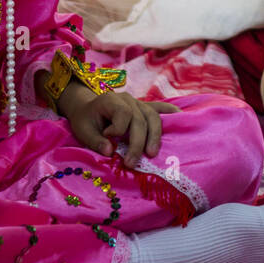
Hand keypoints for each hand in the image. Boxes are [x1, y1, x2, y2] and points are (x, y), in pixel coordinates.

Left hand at [61, 91, 179, 167]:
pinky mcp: (144, 108)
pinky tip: (181, 116)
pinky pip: (160, 109)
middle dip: (138, 142)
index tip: (109, 141)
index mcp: (111, 100)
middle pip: (140, 119)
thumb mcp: (82, 130)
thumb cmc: (85, 120)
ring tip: (152, 154)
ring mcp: (138, 103)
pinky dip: (170, 112)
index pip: (123, 113)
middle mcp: (127, 99)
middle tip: (131, 163)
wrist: (88, 109)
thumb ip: (95, 141)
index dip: (118, 129)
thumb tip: (110, 151)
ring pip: (153, 117)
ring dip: (155, 136)